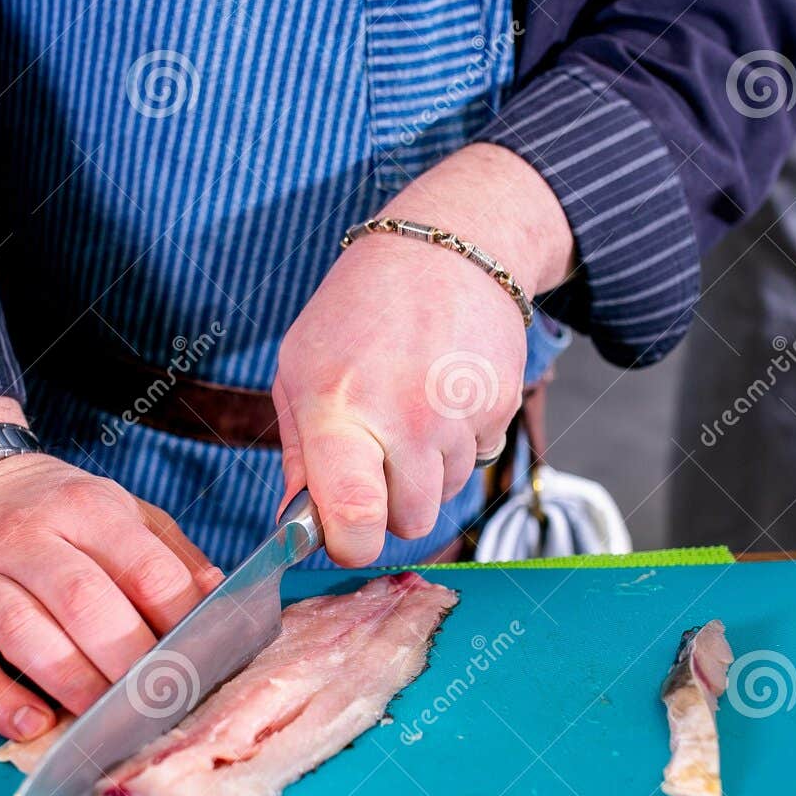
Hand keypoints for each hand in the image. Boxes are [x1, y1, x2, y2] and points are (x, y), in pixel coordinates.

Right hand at [0, 398, 221, 741]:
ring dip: (73, 682)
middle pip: (86, 603)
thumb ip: (168, 552)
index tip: (201, 662)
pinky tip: (33, 725)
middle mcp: (26, 536)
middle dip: (130, 661)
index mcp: (84, 507)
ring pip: (26, 633)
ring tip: (104, 719)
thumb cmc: (46, 510)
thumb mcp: (113, 509)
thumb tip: (221, 599)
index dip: (179, 622)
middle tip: (157, 701)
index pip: (145, 569)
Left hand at [273, 143, 573, 565]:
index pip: (353, 518)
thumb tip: (295, 528)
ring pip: (442, 498)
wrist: (448, 250)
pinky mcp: (500, 409)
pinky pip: (475, 464)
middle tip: (374, 458)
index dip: (349, 545)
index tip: (343, 536)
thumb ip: (298, 456)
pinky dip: (458, 446)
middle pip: (407, 523)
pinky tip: (442, 397)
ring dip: (423, 474)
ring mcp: (458, 415)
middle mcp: (404, 416)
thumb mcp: (299, 371)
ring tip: (408, 411)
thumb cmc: (357, 312)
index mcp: (338, 408)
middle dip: (388, 508)